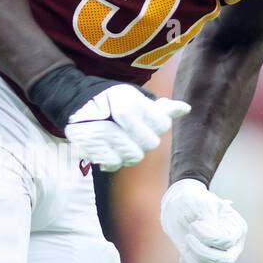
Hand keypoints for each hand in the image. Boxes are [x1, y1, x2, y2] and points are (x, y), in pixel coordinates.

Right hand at [64, 85, 190, 171]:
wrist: (77, 104)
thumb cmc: (111, 103)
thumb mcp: (136, 98)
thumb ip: (161, 108)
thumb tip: (186, 109)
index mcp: (132, 100)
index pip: (162, 124)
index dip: (155, 126)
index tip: (143, 122)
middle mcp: (120, 114)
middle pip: (151, 143)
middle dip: (142, 141)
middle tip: (129, 134)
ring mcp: (104, 131)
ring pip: (135, 156)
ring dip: (129, 153)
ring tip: (120, 143)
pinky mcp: (92, 146)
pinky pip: (115, 164)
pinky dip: (113, 160)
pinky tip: (108, 150)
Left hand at [160, 178, 246, 262]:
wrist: (181, 211)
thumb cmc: (193, 204)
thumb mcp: (200, 203)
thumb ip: (207, 216)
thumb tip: (210, 232)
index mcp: (237, 228)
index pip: (226, 241)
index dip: (207, 237)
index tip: (193, 225)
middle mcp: (235, 246)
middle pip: (224, 261)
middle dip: (201, 252)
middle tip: (187, 237)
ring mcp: (225, 259)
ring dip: (195, 261)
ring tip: (185, 245)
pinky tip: (185, 256)